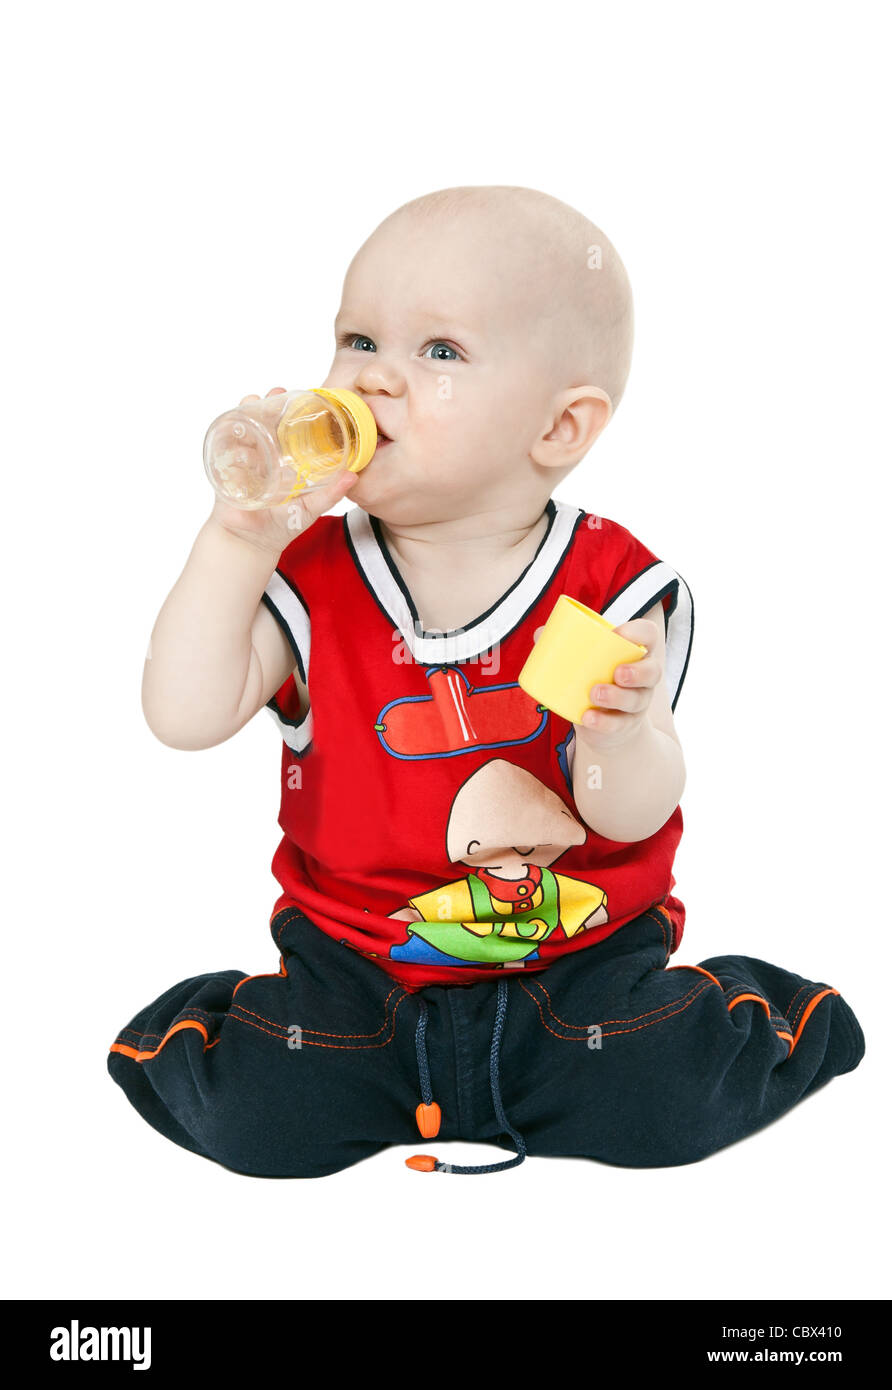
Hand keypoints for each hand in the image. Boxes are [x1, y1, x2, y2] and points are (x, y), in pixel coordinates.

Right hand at [209, 387, 359, 556]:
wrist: (252, 543)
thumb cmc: (283, 524)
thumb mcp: (311, 507)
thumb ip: (330, 493)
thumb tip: (353, 476)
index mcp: (283, 460)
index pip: (285, 428)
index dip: (289, 410)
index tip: (299, 395)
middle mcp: (262, 455)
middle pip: (262, 422)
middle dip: (265, 403)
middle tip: (276, 393)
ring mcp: (243, 461)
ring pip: (242, 429)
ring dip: (245, 412)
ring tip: (252, 402)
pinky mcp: (226, 471)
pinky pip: (224, 448)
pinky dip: (228, 435)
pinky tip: (235, 425)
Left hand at [574, 617, 661, 749]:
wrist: (604, 722)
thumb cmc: (597, 679)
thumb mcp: (588, 662)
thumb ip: (565, 645)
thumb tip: (539, 633)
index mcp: (636, 652)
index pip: (649, 635)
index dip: (638, 632)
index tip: (616, 634)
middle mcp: (645, 677)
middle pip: (653, 671)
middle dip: (637, 672)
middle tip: (616, 673)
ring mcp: (638, 702)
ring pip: (636, 699)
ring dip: (617, 697)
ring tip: (595, 694)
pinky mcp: (626, 725)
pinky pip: (619, 724)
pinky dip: (603, 722)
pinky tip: (588, 718)